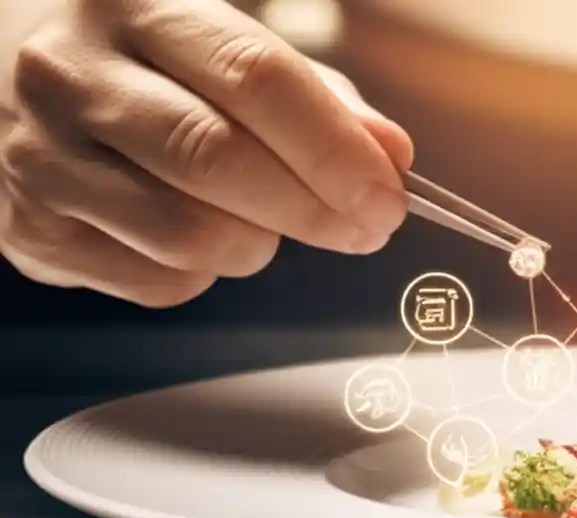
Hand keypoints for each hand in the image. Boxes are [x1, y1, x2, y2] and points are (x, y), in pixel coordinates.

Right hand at [0, 0, 412, 306]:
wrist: (5, 75)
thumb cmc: (147, 64)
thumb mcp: (224, 46)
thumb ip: (316, 98)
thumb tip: (391, 155)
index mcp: (134, 4)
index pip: (255, 77)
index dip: (335, 148)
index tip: (388, 194)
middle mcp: (70, 73)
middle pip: (218, 160)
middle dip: (316, 209)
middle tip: (366, 227)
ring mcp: (37, 157)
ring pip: (190, 236)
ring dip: (258, 244)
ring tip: (262, 219)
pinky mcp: (30, 233)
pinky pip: (158, 283)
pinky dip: (205, 274)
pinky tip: (194, 234)